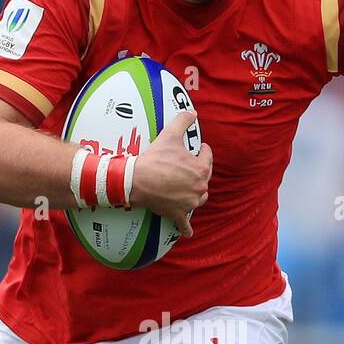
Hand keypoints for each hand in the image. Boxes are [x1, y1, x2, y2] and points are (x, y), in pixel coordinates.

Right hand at [129, 111, 211, 236]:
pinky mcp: (178, 214)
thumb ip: (183, 120)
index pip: (207, 156)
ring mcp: (189, 202)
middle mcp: (200, 187)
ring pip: (199, 198)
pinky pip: (184, 224)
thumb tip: (192, 112)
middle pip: (204, 178)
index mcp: (201, 169)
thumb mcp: (170, 135)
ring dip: (196, 194)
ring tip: (189, 188)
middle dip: (199, 171)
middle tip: (189, 166)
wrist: (137, 180)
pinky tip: (188, 232)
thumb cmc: (155, 158)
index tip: (197, 148)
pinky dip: (186, 228)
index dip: (201, 150)